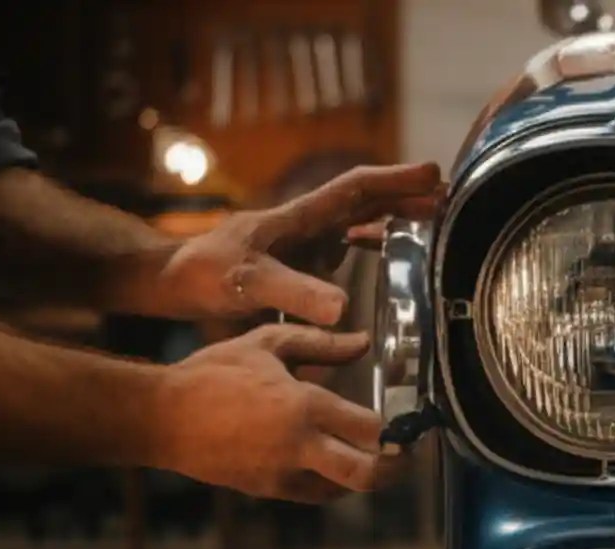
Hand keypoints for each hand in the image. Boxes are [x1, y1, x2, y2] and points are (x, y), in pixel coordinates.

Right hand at [158, 324, 383, 501]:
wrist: (163, 417)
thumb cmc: (213, 373)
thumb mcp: (269, 344)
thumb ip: (322, 344)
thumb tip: (363, 341)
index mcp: (304, 406)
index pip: (372, 429)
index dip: (398, 429)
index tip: (408, 421)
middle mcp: (299, 447)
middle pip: (367, 474)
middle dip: (395, 468)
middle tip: (405, 454)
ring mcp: (282, 474)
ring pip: (343, 490)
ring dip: (363, 475)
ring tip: (372, 454)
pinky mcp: (267, 490)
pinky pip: (313, 492)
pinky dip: (330, 481)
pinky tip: (331, 458)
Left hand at [159, 163, 442, 324]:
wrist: (166, 286)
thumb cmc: (199, 276)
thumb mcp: (246, 284)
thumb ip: (293, 294)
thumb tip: (344, 307)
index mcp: (298, 219)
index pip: (355, 189)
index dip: (395, 180)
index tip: (432, 175)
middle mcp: (305, 226)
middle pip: (365, 201)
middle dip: (406, 195)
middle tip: (448, 198)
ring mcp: (302, 244)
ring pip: (357, 220)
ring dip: (392, 217)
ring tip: (429, 221)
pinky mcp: (296, 265)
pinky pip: (343, 247)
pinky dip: (370, 244)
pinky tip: (382, 256)